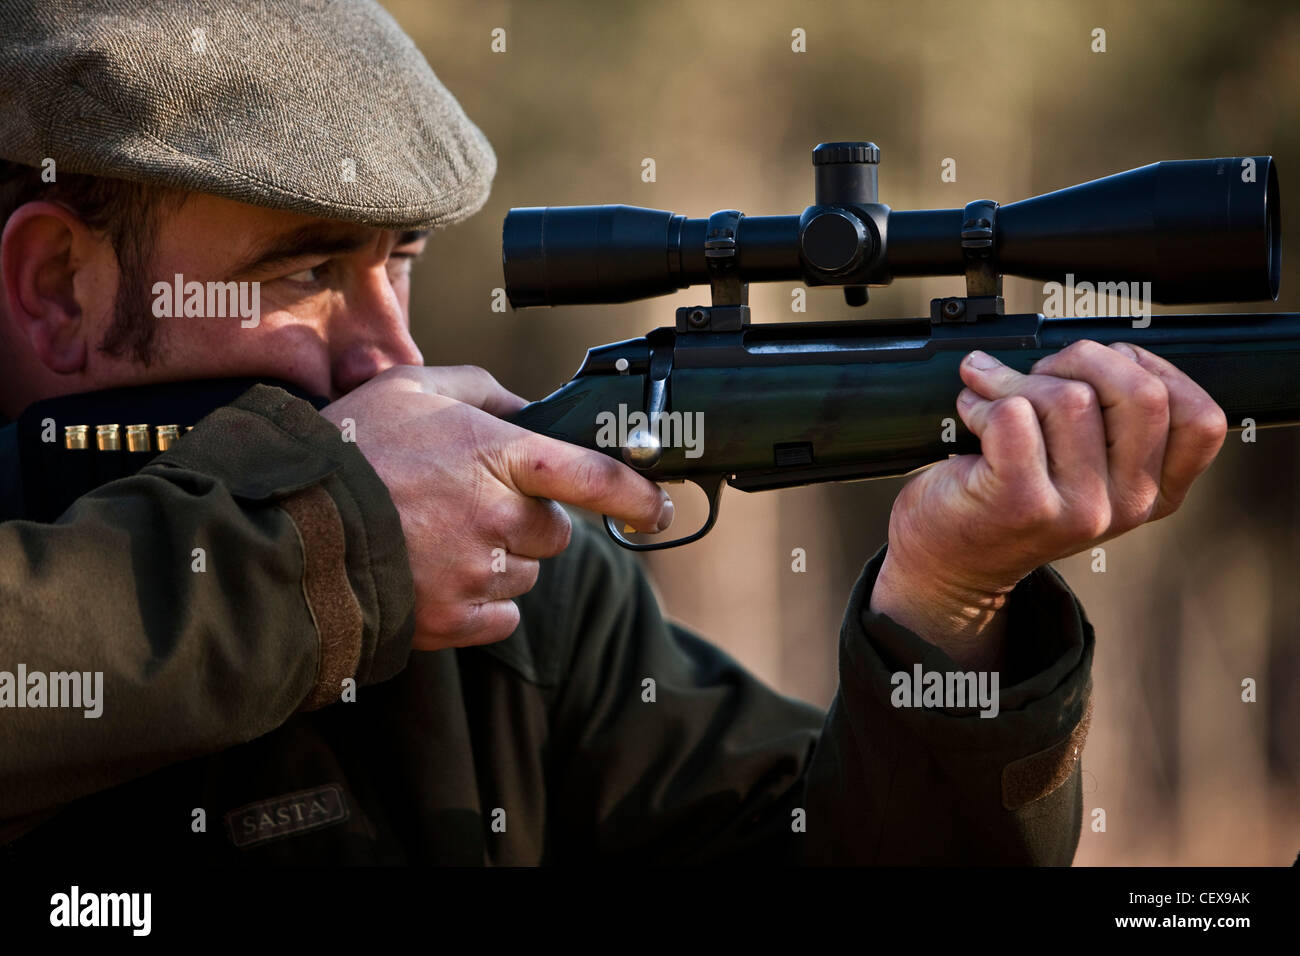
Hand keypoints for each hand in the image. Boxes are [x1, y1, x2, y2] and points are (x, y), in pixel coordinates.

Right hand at [321, 365, 671, 650]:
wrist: (285, 527)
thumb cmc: (347, 450)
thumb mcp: (411, 388)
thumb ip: (481, 390)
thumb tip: (525, 407)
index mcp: (499, 455)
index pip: (597, 478)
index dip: (640, 495)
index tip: (657, 506)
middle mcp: (499, 517)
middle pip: (557, 534)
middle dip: (530, 523)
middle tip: (473, 507)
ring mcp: (478, 574)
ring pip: (525, 576)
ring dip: (500, 562)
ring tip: (437, 539)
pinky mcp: (455, 621)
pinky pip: (500, 618)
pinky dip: (480, 604)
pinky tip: (435, 576)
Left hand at [869, 341, 1226, 667]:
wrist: (951, 559)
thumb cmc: (1012, 496)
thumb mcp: (1086, 468)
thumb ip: (1114, 421)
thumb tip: (1104, 349)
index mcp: (1157, 492)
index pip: (1201, 419)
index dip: (1153, 369)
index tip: (1104, 364)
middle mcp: (1129, 505)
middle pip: (1143, 393)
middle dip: (1083, 359)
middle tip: (1039, 373)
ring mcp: (1079, 508)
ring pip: (1071, 397)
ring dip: (1018, 379)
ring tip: (991, 394)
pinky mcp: (1023, 502)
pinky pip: (1014, 412)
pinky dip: (983, 399)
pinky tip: (972, 413)